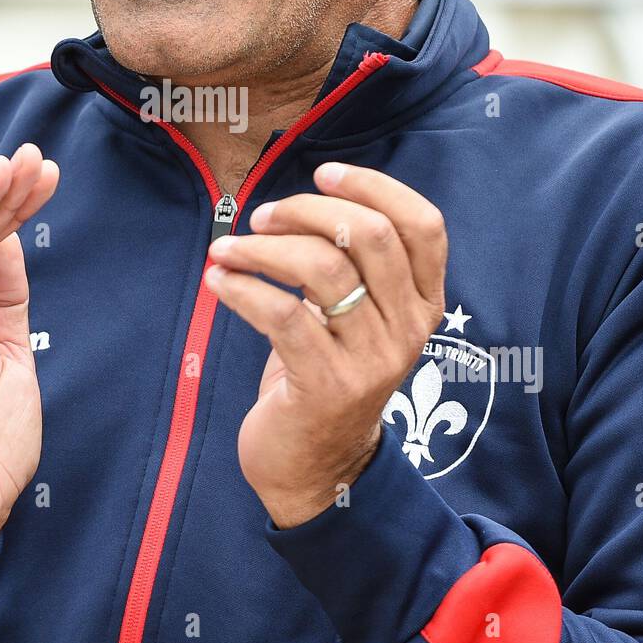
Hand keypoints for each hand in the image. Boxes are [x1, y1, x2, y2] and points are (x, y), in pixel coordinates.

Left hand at [204, 162, 446, 528]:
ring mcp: (372, 360)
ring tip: (226, 250)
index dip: (375, 187)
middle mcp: (409, 330)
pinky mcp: (327, 386)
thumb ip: (354, 264)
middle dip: (307, 210)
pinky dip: (242, 287)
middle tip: (261, 216)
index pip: (424, 226)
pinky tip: (218, 281)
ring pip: (323, 269)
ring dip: (263, 248)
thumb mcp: (358, 317)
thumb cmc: (327, 373)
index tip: (322, 174)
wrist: (317, 468)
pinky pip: (283, 314)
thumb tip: (308, 200)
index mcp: (423, 303)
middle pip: (371, 236)